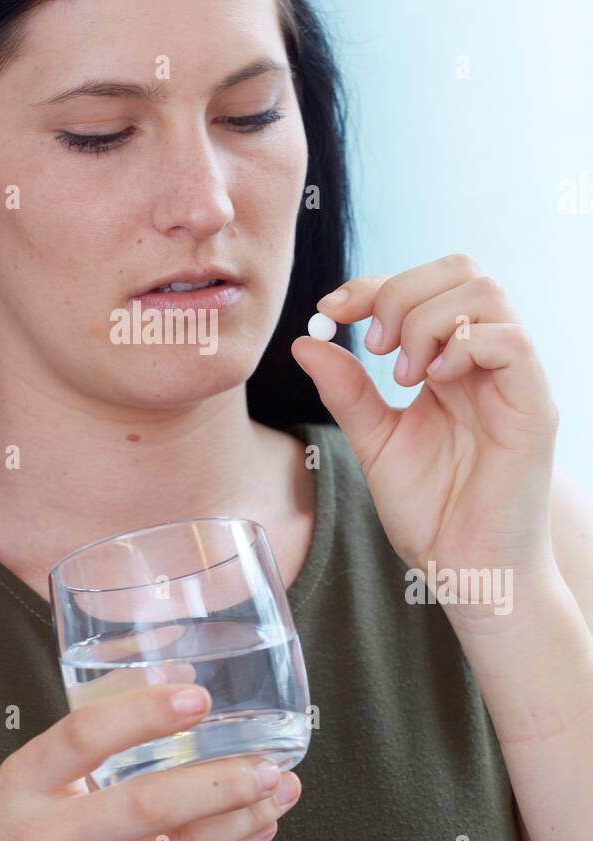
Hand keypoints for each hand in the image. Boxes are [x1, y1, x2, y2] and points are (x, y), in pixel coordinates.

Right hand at [0, 683, 300, 840]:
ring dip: (240, 820)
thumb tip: (169, 683)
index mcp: (21, 788)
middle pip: (146, 804)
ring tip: (277, 791)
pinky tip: (255, 832)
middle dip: (220, 781)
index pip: (84, 737)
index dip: (145, 711)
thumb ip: (83, 747)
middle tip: (266, 761)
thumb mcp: (20, 789)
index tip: (195, 694)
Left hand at [291, 253, 560, 613]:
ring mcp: (514, 380)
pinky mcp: (534, 407)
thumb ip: (347, 391)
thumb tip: (306, 341)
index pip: (423, 285)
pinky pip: (512, 342)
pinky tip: (432, 383)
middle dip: (401, 291)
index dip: (373, 284)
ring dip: (428, 320)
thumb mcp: (374, 442)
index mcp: (450, 361)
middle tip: (371, 346)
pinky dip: (463, 346)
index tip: (330, 311)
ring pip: (486, 294)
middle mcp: (487, 360)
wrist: (465, 570)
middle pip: (461, 270)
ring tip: (401, 372)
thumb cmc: (431, 512)